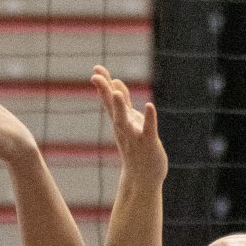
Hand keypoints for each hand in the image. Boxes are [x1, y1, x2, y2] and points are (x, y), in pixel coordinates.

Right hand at [92, 65, 164, 187]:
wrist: (142, 177)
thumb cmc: (135, 147)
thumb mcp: (127, 121)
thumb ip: (122, 102)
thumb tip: (115, 81)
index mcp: (119, 120)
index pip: (108, 100)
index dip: (103, 84)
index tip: (96, 69)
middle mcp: (123, 127)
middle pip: (111, 108)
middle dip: (104, 92)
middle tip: (95, 76)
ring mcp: (135, 136)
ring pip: (125, 120)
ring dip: (119, 107)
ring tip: (116, 93)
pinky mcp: (149, 143)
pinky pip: (148, 129)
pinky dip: (149, 118)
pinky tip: (150, 106)